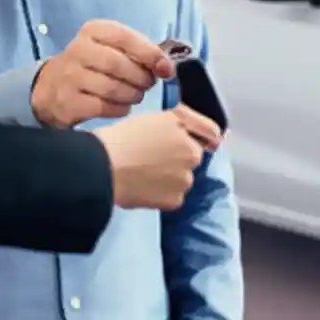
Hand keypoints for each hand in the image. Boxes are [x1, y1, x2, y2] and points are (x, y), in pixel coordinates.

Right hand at [31, 20, 175, 127]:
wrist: (51, 88)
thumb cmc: (93, 65)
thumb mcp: (111, 48)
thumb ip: (139, 52)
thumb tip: (167, 67)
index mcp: (93, 31)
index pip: (125, 37)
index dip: (150, 54)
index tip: (165, 69)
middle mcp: (78, 50)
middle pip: (119, 65)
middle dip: (141, 78)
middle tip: (147, 84)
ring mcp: (70, 76)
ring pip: (112, 88)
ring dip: (133, 95)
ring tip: (135, 95)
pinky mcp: (68, 101)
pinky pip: (104, 107)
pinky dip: (120, 108)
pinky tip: (121, 105)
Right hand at [92, 105, 222, 209]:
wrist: (105, 166)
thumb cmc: (128, 136)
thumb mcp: (161, 117)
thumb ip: (188, 123)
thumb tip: (214, 136)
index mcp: (192, 136)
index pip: (207, 136)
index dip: (189, 135)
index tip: (174, 139)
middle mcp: (194, 161)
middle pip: (189, 158)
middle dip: (176, 157)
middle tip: (149, 155)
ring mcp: (184, 184)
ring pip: (180, 178)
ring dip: (169, 176)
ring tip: (142, 172)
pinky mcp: (172, 202)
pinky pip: (170, 196)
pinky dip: (160, 193)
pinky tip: (142, 185)